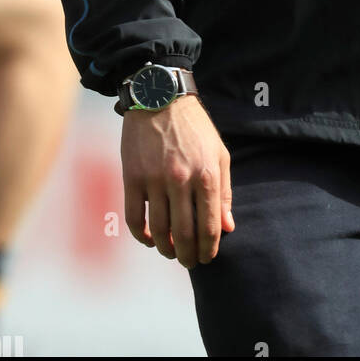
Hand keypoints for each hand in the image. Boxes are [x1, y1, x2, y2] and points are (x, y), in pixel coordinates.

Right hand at [121, 94, 234, 267]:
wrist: (160, 98)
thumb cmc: (195, 127)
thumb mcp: (219, 154)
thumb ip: (224, 192)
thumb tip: (227, 227)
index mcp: (206, 175)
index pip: (209, 226)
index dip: (209, 249)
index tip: (207, 258)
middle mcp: (181, 180)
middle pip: (184, 234)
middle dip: (188, 256)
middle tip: (189, 263)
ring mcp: (154, 180)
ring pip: (158, 231)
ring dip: (165, 249)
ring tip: (171, 252)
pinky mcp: (132, 177)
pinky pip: (134, 218)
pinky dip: (141, 236)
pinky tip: (150, 239)